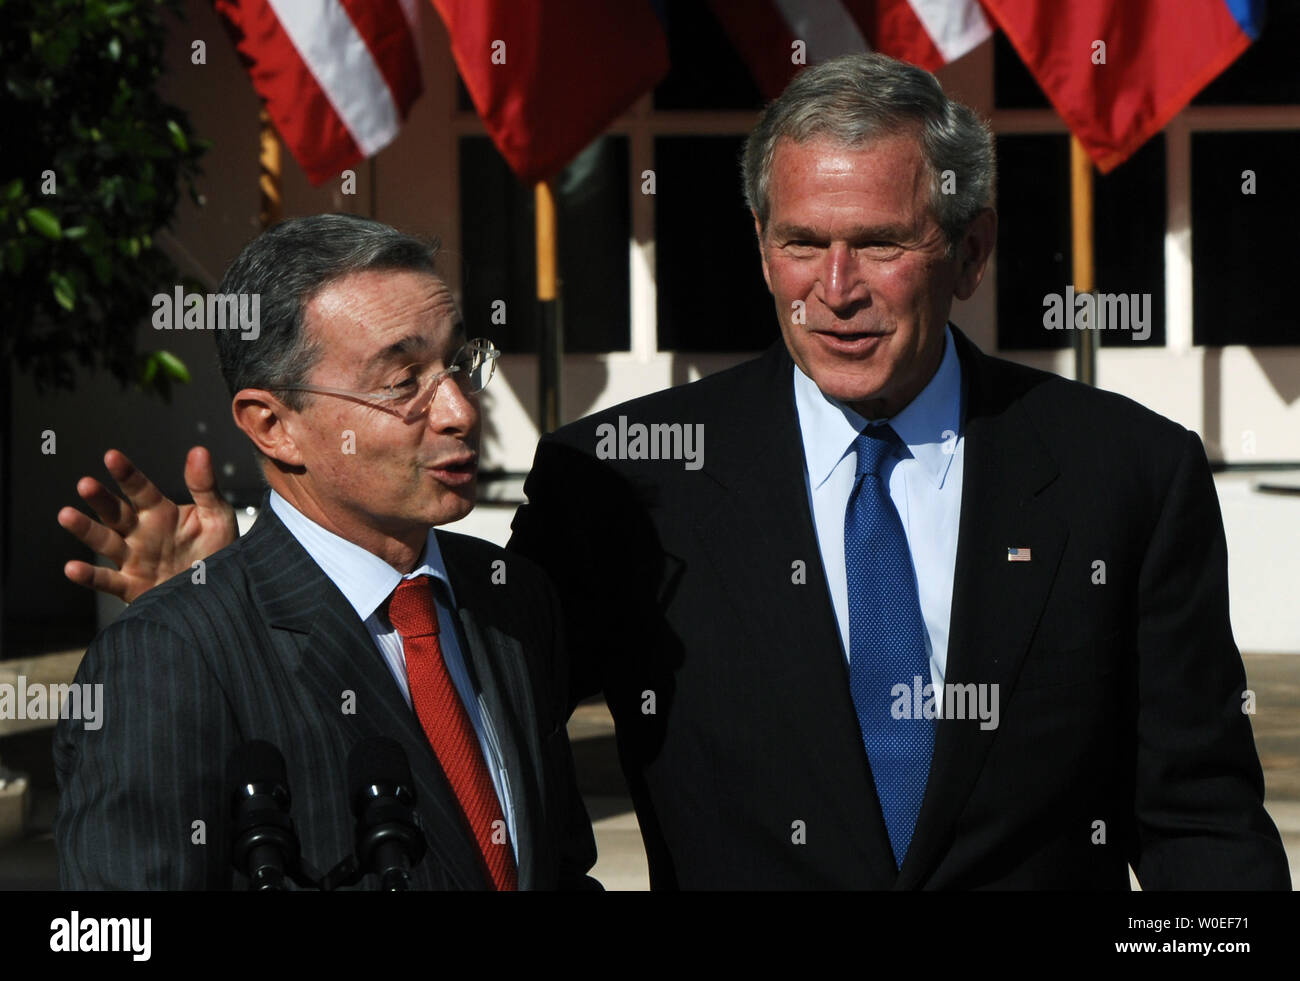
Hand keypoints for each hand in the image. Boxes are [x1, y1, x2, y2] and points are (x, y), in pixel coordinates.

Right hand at [58, 447, 238, 603]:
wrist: (221, 590)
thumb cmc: (217, 551)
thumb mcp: (216, 516)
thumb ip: (204, 486)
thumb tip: (199, 451)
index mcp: (159, 512)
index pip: (140, 489)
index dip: (127, 474)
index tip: (112, 456)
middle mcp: (140, 533)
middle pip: (115, 513)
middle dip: (100, 499)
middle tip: (86, 484)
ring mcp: (133, 559)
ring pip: (104, 542)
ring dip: (86, 530)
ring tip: (66, 515)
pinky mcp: (132, 586)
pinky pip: (107, 581)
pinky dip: (90, 576)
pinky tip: (73, 568)